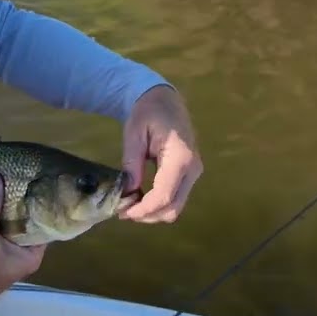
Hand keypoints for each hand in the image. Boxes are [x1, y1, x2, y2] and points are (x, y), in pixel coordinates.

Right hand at [0, 173, 45, 308]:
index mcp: (31, 255)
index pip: (42, 224)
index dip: (38, 204)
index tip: (34, 181)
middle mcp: (21, 254)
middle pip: (23, 221)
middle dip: (17, 202)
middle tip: (15, 175)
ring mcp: (4, 252)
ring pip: (7, 223)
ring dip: (2, 207)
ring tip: (1, 180)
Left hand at [119, 84, 201, 222]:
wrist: (164, 100)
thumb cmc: (147, 112)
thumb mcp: (134, 134)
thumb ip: (132, 163)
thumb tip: (128, 191)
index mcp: (180, 157)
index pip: (163, 195)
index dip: (143, 209)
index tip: (122, 212)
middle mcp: (192, 169)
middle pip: (172, 208)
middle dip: (148, 215)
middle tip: (123, 210)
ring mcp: (194, 172)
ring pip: (175, 206)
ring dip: (153, 212)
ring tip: (129, 204)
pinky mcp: (190, 174)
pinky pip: (176, 198)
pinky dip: (158, 204)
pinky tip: (141, 197)